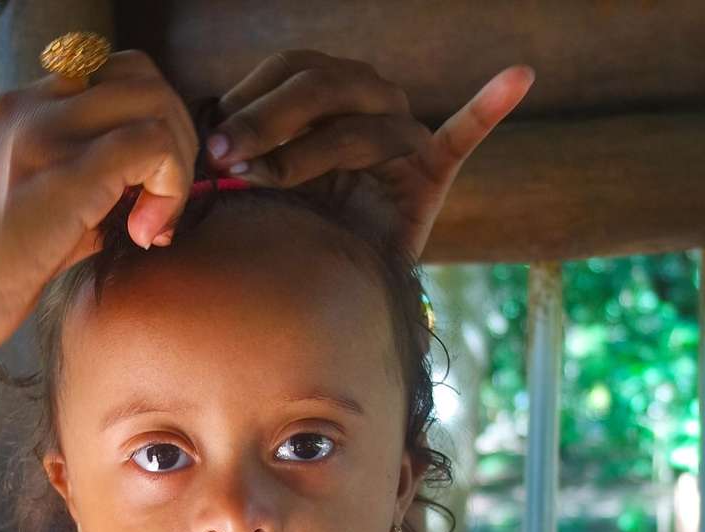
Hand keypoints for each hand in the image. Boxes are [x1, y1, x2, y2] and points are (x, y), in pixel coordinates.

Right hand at [0, 51, 196, 384]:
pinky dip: (170, 186)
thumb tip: (115, 218)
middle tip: (160, 211)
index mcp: (6, 118)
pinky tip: (144, 237)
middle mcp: (20, 111)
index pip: (105, 84)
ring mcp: (36, 139)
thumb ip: (68, 215)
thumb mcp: (14, 235)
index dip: (143, 134)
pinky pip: (148, 145)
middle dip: (173, 138)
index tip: (140, 205)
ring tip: (153, 226)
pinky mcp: (55, 182)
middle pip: (137, 77)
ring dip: (175, 160)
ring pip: (151, 100)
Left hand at [206, 52, 533, 257]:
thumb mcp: (249, 191)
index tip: (211, 147)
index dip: (249, 102)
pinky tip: (516, 76)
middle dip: (268, 122)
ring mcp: (400, 136)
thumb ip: (233, 162)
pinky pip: (462, 136)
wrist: (329, 289)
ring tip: (266, 179)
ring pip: (361, 127)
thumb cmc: (284, 232)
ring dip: (308, 153)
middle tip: (229, 161)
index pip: (290, 70)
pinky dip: (488, 106)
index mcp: (322, 92)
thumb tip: (188, 157)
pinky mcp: (430, 173)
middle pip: (322, 88)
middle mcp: (366, 102)